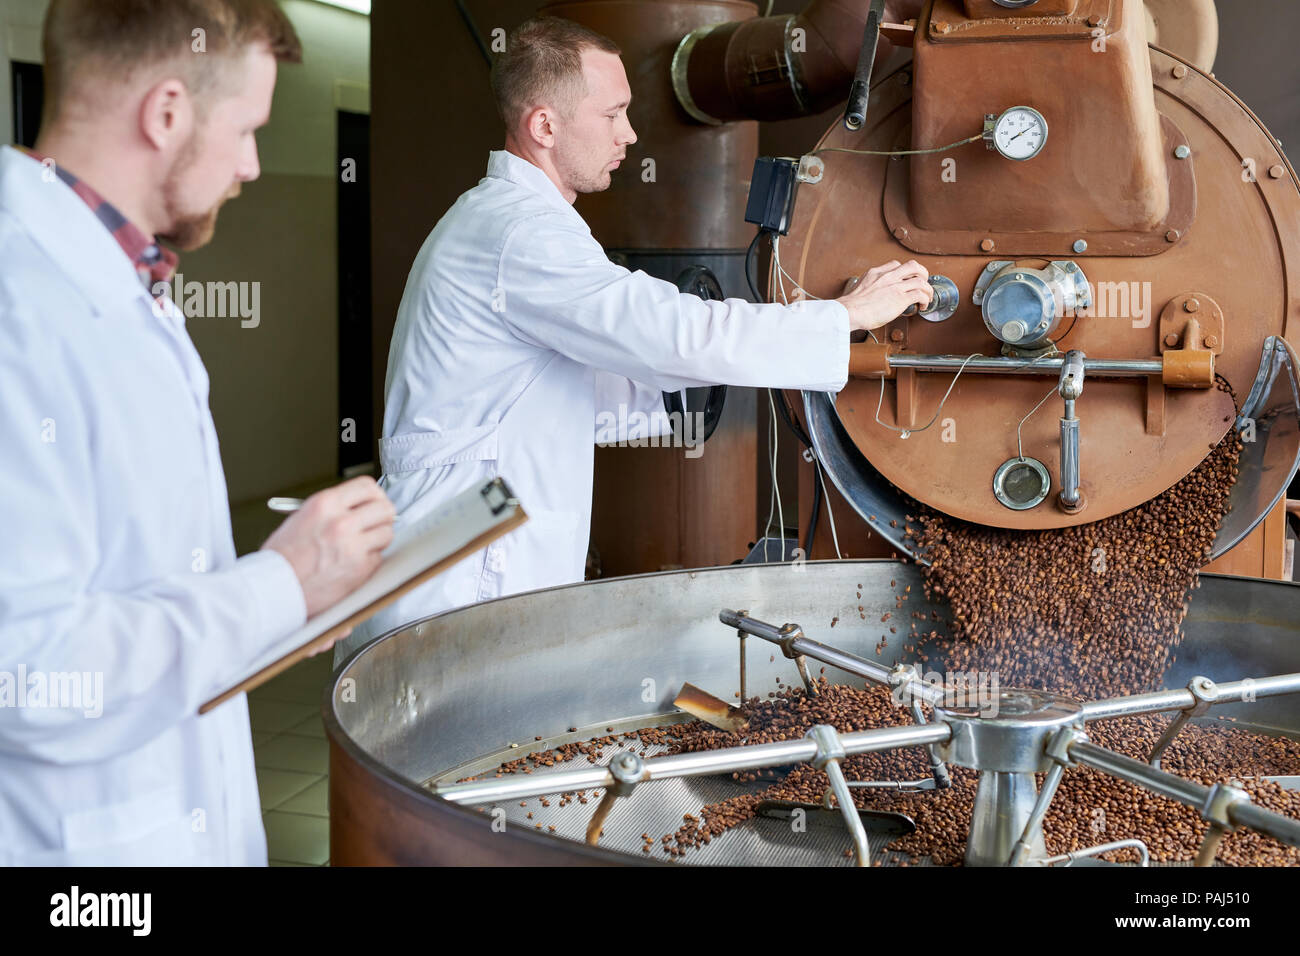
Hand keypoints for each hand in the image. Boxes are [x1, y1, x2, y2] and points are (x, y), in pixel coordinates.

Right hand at [262, 476, 395, 618]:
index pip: (367, 486)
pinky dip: (370, 560)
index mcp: (325, 504)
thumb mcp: (301, 518)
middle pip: (385, 508)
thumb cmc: (281, 557)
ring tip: (362, 545)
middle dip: (382, 516)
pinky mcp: (360, 568)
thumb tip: (355, 507)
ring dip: (378, 539)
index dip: (374, 495)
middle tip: (375, 524)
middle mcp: (341, 521)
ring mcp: (353, 545)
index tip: (373, 502)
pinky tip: (354, 563)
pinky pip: (378, 557)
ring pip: (387, 533)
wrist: (274, 587)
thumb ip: (331, 510)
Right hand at [836, 259, 932, 332]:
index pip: (896, 265)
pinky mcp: (900, 298)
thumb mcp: (860, 288)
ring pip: (921, 280)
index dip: (905, 272)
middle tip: (923, 283)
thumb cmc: (852, 306)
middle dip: (922, 274)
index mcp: (876, 273)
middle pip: (913, 266)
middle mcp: (888, 276)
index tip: (906, 280)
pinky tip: (923, 306)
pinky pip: (920, 294)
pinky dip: (925, 300)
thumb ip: (870, 287)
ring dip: (928, 289)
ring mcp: (895, 286)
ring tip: (927, 297)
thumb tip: (874, 295)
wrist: (850, 311)